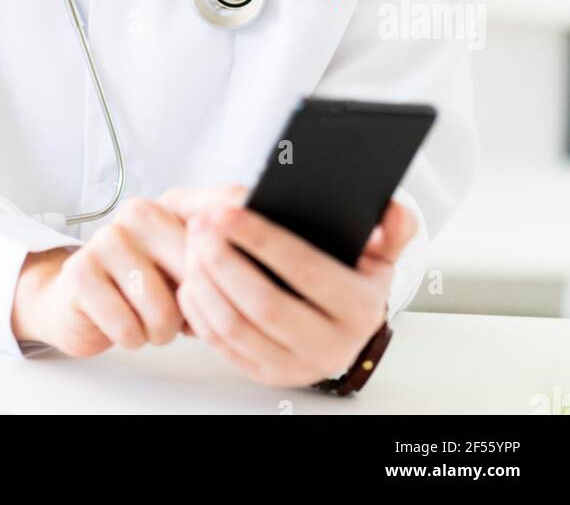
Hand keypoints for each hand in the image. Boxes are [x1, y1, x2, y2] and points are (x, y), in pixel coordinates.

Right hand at [10, 185, 245, 358]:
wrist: (78, 301)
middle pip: (195, 276)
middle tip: (179, 314)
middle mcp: (141, 212)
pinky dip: (131, 337)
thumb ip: (221, 256)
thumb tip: (267, 255)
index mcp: (173, 205)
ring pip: (161, 309)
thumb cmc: (143, 287)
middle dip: (192, 312)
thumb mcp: (187, 271)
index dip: (243, 241)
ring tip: (148, 319)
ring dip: (159, 331)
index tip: (257, 260)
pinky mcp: (81, 270)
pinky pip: (127, 325)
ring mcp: (108, 237)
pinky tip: (123, 322)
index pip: (221, 214)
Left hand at [175, 194, 418, 386]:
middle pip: (263, 304)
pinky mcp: (267, 375)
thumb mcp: (382, 251)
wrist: (347, 325)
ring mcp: (297, 366)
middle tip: (199, 224)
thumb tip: (392, 213)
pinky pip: (223, 346)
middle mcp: (331, 346)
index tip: (226, 210)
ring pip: (237, 327)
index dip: (261, 239)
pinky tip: (192, 277)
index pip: (304, 270)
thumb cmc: (356, 275)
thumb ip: (394, 227)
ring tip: (192, 245)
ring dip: (206, 283)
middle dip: (224, 260)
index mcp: (361, 309)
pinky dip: (201, 311)